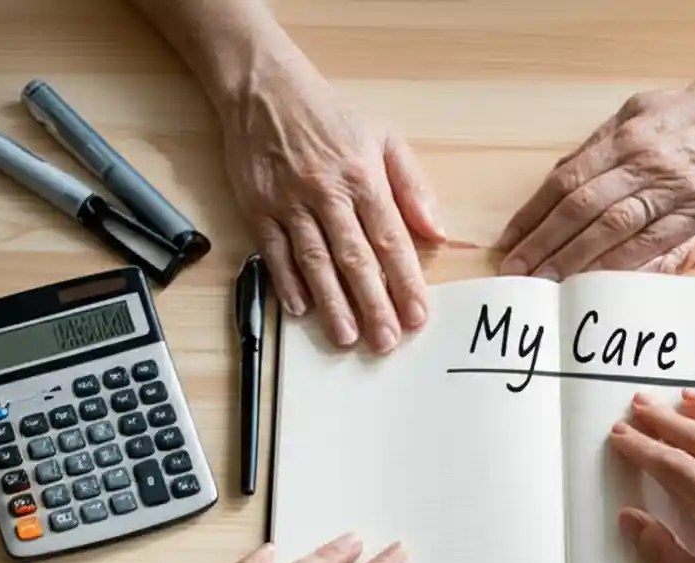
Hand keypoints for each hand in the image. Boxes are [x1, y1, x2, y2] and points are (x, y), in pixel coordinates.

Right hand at [221, 45, 445, 351]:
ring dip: (332, 303)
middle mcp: (327, 193)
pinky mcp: (258, 208)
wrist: (265, 89)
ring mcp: (289, 203)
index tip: (417, 316)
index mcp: (363, 178)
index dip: (405, 281)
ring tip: (347, 337)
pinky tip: (301, 310)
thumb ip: (413, 188)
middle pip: (354, 258)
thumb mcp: (385, 138)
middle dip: (373, 304)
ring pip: (314, 261)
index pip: (390, 239)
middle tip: (386, 341)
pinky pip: (274, 252)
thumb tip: (437, 232)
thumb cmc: (329, 116)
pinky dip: (286, 283)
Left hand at [496, 74, 694, 277]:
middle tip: (516, 271)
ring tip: (545, 282)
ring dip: (572, 259)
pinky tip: (596, 280)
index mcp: (624, 136)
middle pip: (580, 207)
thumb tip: (562, 174)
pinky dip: (620, 263)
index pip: (565, 180)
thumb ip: (601, 144)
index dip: (533, 213)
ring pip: (610, 228)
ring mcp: (671, 188)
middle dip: (543, 243)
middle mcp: (642, 162)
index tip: (510, 240)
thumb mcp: (640, 111)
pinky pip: (652, 242)